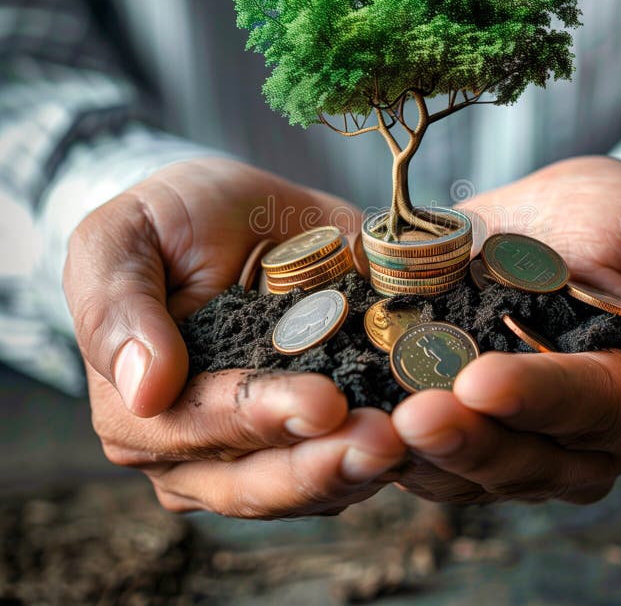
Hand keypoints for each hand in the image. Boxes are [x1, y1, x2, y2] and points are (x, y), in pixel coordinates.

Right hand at [64, 158, 404, 516]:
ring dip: (358, 471)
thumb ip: (118, 308)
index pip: (201, 426)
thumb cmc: (165, 223)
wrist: (218, 215)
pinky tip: (419, 438)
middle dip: (323, 465)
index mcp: (139, 409)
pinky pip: (338, 467)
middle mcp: (189, 450)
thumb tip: (146, 390)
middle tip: (386, 441)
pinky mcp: (303, 438)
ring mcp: (249, 453)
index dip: (260, 417)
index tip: (323, 403)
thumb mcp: (121, 240)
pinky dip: (378, 459)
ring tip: (413, 442)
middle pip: (258, 480)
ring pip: (305, 489)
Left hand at [391, 156, 620, 502]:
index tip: (481, 381)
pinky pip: (439, 455)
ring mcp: (526, 438)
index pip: (592, 406)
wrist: (567, 216)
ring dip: (426, 456)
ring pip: (476, 469)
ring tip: (374, 434)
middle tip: (412, 419)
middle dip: (469, 438)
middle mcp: (585, 437)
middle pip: (528, 456)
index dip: (538, 397)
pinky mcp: (474, 424)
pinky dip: (400, 450)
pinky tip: (360, 434)